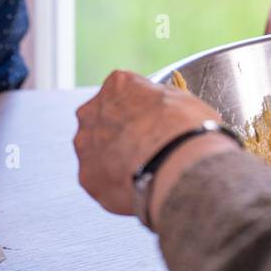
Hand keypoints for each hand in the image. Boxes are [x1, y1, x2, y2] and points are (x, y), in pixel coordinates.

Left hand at [75, 70, 230, 218]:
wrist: (177, 164)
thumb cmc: (185, 128)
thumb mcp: (179, 98)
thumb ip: (158, 101)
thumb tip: (160, 109)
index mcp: (117, 84)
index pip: (120, 92)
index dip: (136, 111)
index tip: (148, 123)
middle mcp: (93, 110)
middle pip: (101, 121)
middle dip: (117, 134)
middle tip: (142, 149)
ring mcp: (86, 144)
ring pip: (95, 151)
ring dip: (112, 159)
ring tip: (139, 171)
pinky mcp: (86, 176)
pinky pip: (99, 180)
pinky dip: (113, 185)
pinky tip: (134, 187)